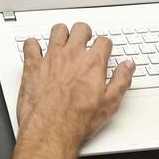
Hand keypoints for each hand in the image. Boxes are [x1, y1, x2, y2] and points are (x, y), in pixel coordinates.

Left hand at [17, 22, 132, 149]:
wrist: (50, 129)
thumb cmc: (77, 119)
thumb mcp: (110, 103)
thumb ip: (121, 80)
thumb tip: (128, 66)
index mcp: (92, 63)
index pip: (103, 41)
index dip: (105, 45)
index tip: (104, 49)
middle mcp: (72, 55)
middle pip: (80, 29)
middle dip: (84, 32)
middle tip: (84, 39)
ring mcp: (51, 58)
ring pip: (57, 31)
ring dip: (61, 33)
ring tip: (62, 39)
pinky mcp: (32, 65)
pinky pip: (30, 45)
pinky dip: (32, 45)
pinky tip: (35, 48)